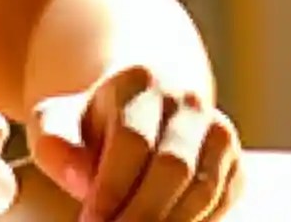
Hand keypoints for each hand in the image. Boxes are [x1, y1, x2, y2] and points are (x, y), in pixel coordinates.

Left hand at [27, 66, 243, 220]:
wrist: (134, 113)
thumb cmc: (85, 125)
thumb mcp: (54, 122)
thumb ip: (54, 146)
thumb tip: (82, 183)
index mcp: (139, 81)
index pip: (132, 140)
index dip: (111, 187)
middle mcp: (188, 101)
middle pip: (173, 165)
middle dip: (142, 213)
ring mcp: (218, 130)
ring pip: (204, 187)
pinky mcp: (235, 163)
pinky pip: (222, 200)